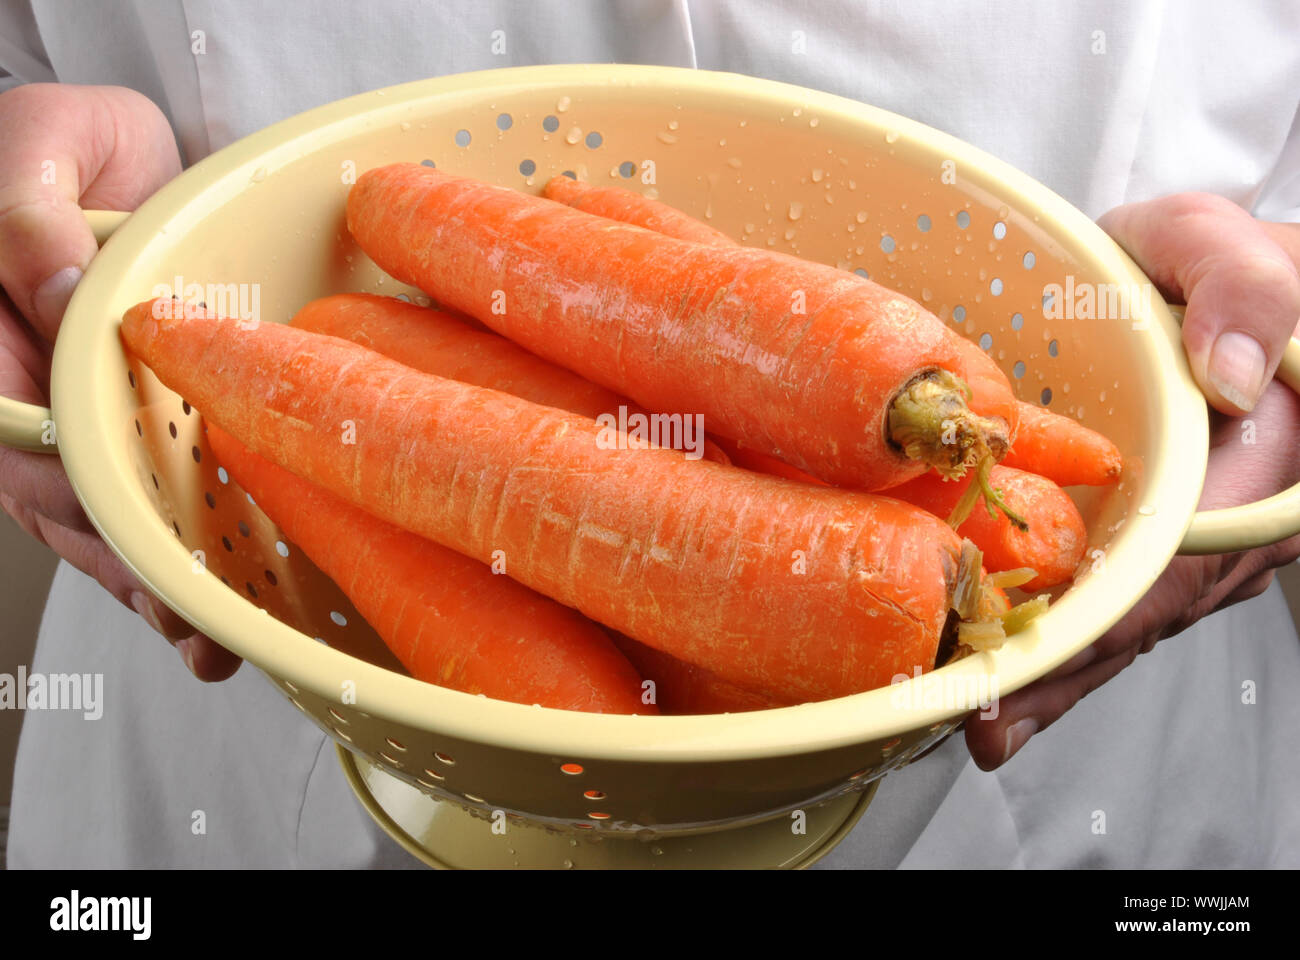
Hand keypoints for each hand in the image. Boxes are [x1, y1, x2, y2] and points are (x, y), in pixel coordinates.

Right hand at [0, 83, 239, 680]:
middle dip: (124, 567)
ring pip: (109, 510)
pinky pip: (156, 486)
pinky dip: (189, 540)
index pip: (20, 433)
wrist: (123, 150)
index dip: (69, 495)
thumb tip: (50, 294)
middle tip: (186, 624)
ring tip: (208, 645)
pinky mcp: (140, 418)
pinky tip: (225, 596)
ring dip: (156, 580)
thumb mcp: (38, 146)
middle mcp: (32, 390)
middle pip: (65, 497)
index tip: (125, 548)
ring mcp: (87, 413)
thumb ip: (24, 216)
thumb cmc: (64, 142)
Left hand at [965, 192, 1299, 768]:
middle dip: (1071, 669)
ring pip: (1130, 616)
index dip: (1118, 608)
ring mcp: (1190, 534)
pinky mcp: (1150, 534)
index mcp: (1254, 457)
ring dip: (1061, 672)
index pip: (1185, 549)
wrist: (1208, 287)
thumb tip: (1229, 377)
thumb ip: (1241, 290)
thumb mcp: (1218, 245)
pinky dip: (1062, 638)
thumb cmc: (1207, 267)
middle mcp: (1227, 515)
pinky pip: (1112, 594)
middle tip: (987, 722)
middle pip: (1150, 607)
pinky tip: (1007, 677)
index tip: (1047, 651)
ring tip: (984, 722)